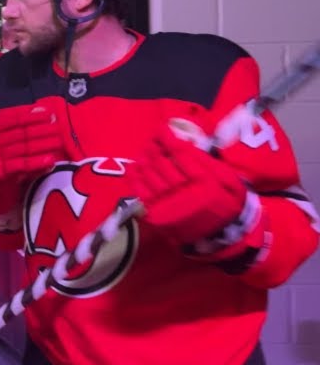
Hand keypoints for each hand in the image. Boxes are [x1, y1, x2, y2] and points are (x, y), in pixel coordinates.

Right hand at [0, 104, 66, 194]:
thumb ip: (9, 128)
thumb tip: (37, 114)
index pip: (11, 117)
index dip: (30, 114)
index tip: (47, 112)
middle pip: (20, 131)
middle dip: (41, 128)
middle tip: (58, 126)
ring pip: (23, 147)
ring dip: (43, 144)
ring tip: (60, 141)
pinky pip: (21, 165)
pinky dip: (36, 162)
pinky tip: (50, 160)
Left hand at [128, 122, 248, 244]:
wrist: (223, 236)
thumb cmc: (228, 203)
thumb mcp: (228, 179)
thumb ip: (207, 162)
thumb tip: (183, 142)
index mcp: (206, 183)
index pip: (180, 153)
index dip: (168, 138)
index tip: (163, 128)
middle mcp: (185, 194)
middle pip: (162, 163)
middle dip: (155, 147)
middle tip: (153, 140)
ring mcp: (169, 206)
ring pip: (150, 175)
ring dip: (145, 159)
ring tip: (146, 150)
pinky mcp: (157, 217)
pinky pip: (141, 193)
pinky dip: (135, 177)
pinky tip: (135, 166)